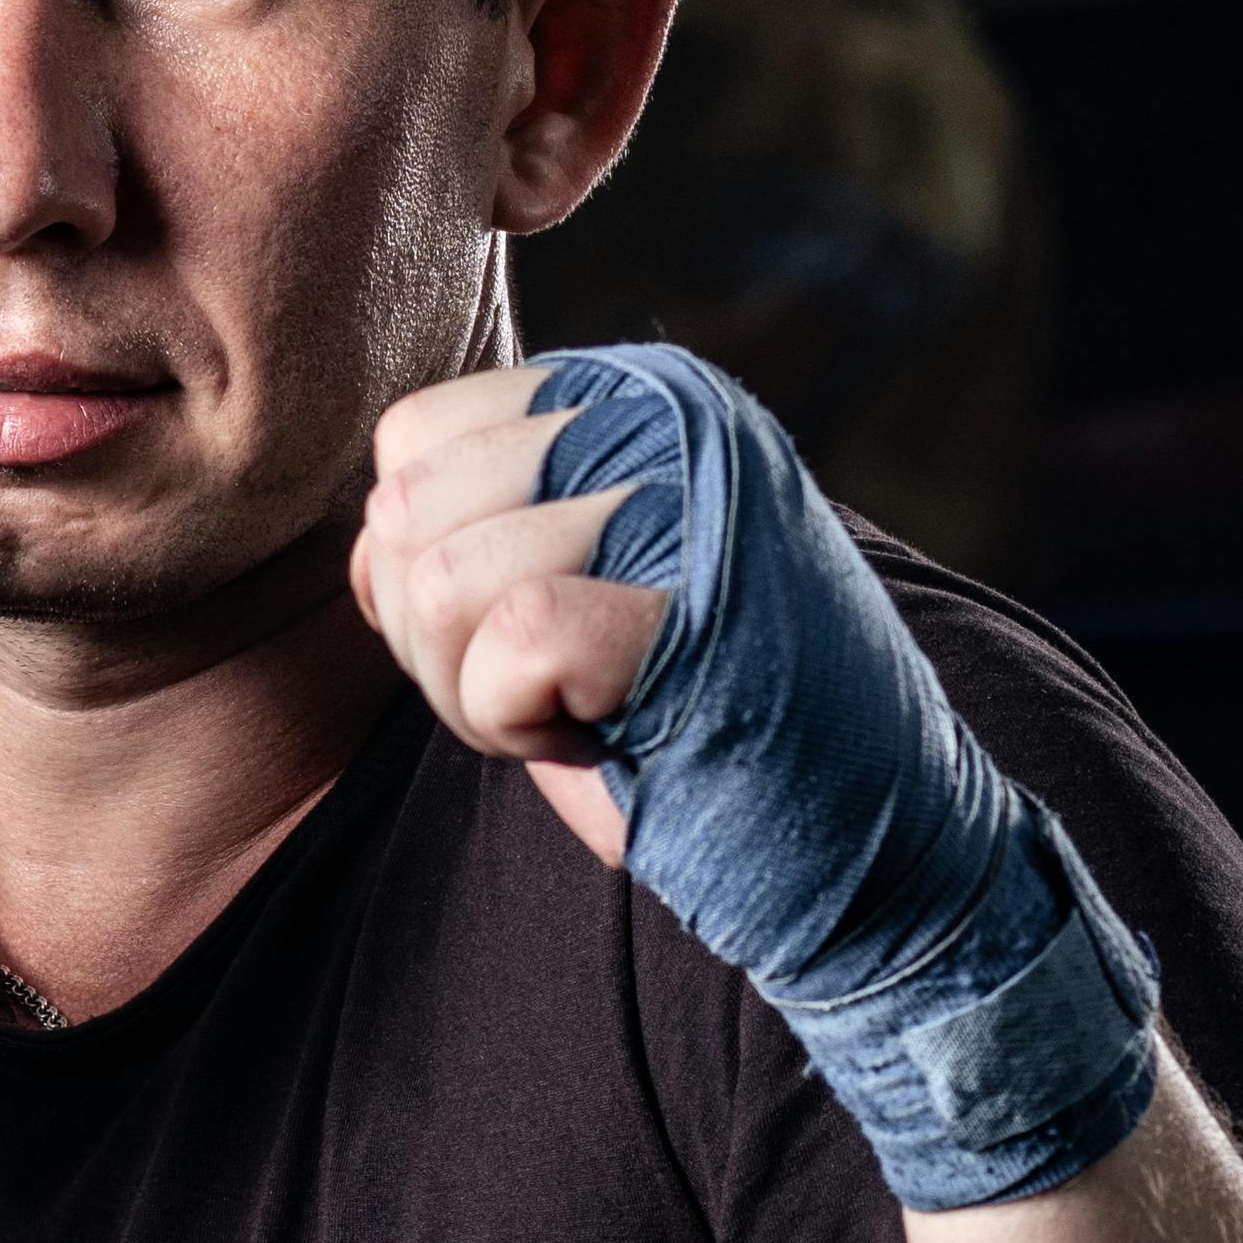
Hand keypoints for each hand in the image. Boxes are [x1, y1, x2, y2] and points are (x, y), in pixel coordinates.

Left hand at [363, 343, 1163, 1214]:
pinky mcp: (701, 593)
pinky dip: (518, 719)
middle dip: (437, 641)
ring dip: (475, 694)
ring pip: (444, 577)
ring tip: (580, 718)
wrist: (871, 851)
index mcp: (638, 391)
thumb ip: (479, 527)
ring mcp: (693, 496)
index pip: (413, 439)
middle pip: (410, 510)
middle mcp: (668, 415)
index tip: (519, 640)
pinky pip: (511, 639)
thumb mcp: (578, 592)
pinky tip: (594, 737)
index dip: (421, 566)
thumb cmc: (705, 731)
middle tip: (551, 695)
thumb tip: (371, 528)